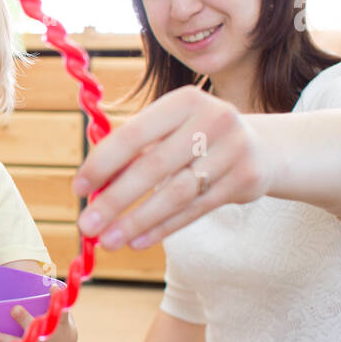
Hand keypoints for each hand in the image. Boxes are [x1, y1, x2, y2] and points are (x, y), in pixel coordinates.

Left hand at [73, 85, 273, 251]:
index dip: (103, 163)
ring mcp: (234, 149)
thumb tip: (91, 187)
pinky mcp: (246, 179)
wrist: (262, 147)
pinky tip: (137, 240)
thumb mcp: (169, 131)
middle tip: (87, 225)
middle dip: (115, 200)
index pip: (134, 134)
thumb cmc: (197, 138)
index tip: (78, 188)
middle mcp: (212, 120)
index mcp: (184, 100)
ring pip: (176, 194)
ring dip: (137, 221)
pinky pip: (195, 210)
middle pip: (154, 166)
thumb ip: (134, 153)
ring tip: (108, 240)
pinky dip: (163, 228)